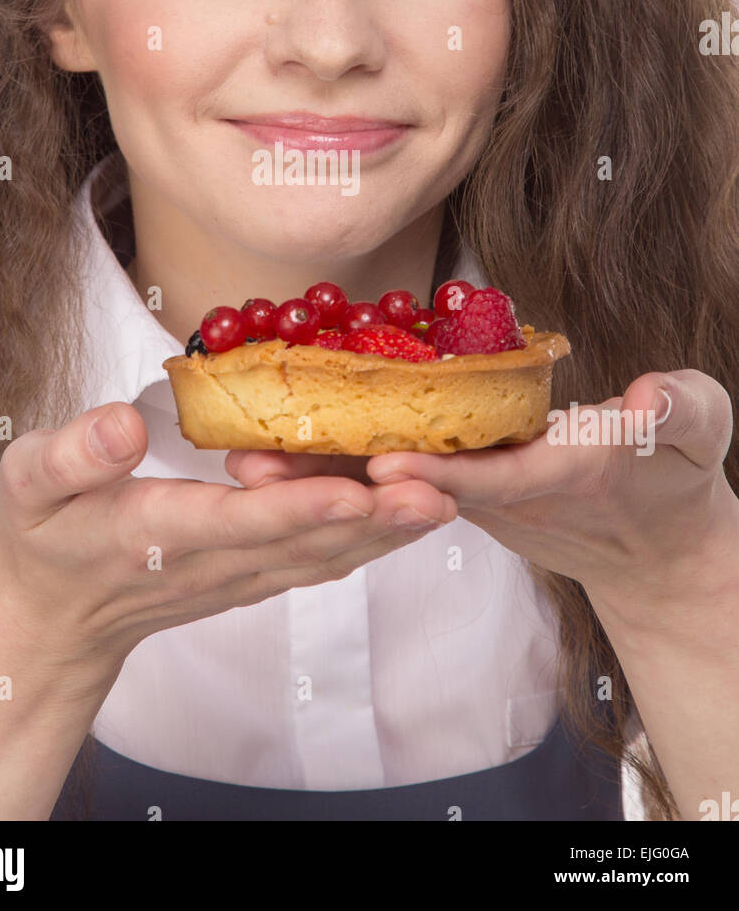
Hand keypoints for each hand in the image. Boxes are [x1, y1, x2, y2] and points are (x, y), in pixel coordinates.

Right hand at [0, 401, 457, 669]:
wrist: (54, 620)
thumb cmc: (42, 533)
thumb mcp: (28, 484)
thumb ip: (71, 455)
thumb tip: (121, 424)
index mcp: (154, 534)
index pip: (236, 523)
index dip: (297, 508)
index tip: (356, 490)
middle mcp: (210, 564)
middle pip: (302, 543)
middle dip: (375, 519)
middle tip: (442, 488)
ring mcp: (238, 578)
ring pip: (322, 556)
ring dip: (387, 533)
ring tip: (448, 495)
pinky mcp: (254, 577)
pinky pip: (318, 561)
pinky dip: (369, 539)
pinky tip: (410, 514)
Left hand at [226, 370, 735, 599]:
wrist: (652, 535)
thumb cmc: (676, 472)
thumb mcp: (698, 433)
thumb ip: (680, 412)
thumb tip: (650, 398)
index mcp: (561, 480)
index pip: (494, 480)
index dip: (439, 474)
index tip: (384, 465)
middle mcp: (502, 497)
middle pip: (413, 491)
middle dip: (338, 482)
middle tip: (257, 465)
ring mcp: (473, 495)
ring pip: (389, 486)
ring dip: (318, 475)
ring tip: (241, 458)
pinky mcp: (456, 485)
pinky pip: (392, 475)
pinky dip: (339, 462)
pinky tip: (281, 442)